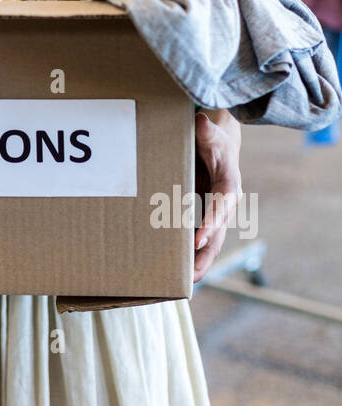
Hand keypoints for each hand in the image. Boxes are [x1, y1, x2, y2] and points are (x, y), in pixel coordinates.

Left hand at [193, 110, 241, 283]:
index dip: (211, 224)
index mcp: (229, 185)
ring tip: (182, 283)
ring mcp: (216, 214)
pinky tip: (177, 270)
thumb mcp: (212, 133)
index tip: (198, 239)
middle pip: (217, 234)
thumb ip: (207, 131)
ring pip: (210, 243)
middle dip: (204, 255)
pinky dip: (191, 255)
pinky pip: (200, 240)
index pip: (222, 207)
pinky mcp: (206, 218)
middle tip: (190, 276)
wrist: (219, 146)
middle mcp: (225, 205)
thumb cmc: (214, 140)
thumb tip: (202, 122)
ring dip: (198, 262)